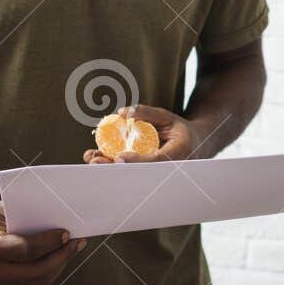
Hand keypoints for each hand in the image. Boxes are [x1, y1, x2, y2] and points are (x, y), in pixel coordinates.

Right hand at [0, 199, 80, 284]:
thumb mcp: (2, 209)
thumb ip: (28, 217)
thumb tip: (62, 223)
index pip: (26, 250)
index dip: (50, 243)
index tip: (67, 233)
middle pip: (36, 271)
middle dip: (61, 257)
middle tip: (76, 242)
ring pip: (39, 281)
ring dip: (60, 265)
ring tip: (73, 248)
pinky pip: (35, 283)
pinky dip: (51, 271)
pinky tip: (61, 257)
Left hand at [83, 105, 197, 164]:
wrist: (192, 146)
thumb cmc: (180, 131)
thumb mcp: (168, 118)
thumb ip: (148, 113)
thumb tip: (123, 112)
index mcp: (176, 156)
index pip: (155, 160)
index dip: (136, 160)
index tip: (119, 157)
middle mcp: (163, 169)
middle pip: (137, 171)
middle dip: (114, 167)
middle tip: (95, 161)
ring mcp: (152, 172)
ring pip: (129, 172)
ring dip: (108, 165)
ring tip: (90, 157)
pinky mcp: (143, 171)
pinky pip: (127, 168)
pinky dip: (111, 162)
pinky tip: (96, 156)